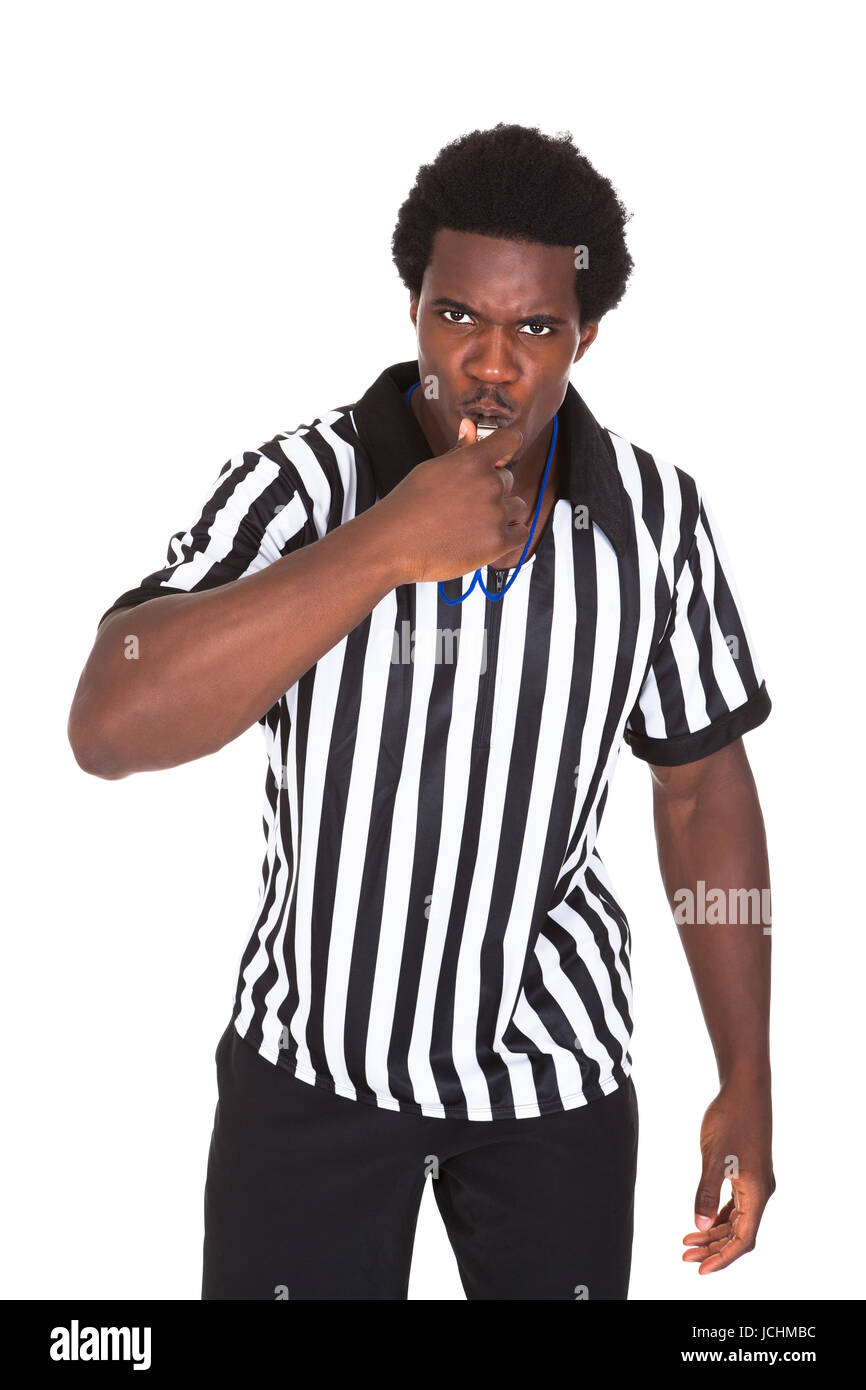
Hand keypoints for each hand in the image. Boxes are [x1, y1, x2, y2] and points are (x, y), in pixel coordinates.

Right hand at [379, 418, 528, 583]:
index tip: (503, 454)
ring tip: (471, 523)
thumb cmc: (409, 505)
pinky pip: (520, 533)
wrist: (394, 544)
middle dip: (492, 490)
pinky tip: (486, 537)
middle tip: (465, 504)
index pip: (510, 440)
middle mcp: (489, 484)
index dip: (508, 446)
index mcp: (473, 460)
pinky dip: (508, 535)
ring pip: (516, 507)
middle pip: (509, 480)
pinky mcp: (498, 542)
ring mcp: (495, 514)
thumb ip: (459, 449)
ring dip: (501, 513)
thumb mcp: (432, 469)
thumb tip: (469, 425)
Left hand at [682, 1075, 775, 1274]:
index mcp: (757, 1193)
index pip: (743, 1239)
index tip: (700, 1268)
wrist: (745, 1088)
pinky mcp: (748, 1170)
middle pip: (739, 1233)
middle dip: (713, 1247)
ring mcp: (755, 1180)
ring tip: (688, 1239)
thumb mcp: (714, 1157)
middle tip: (685, 1254)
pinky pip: (736, 1204)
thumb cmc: (731, 1119)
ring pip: (737, 1218)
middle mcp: (761, 1191)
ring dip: (714, 1231)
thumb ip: (706, 1192)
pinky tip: (702, 1217)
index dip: (723, 1258)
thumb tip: (698, 1224)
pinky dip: (719, 1214)